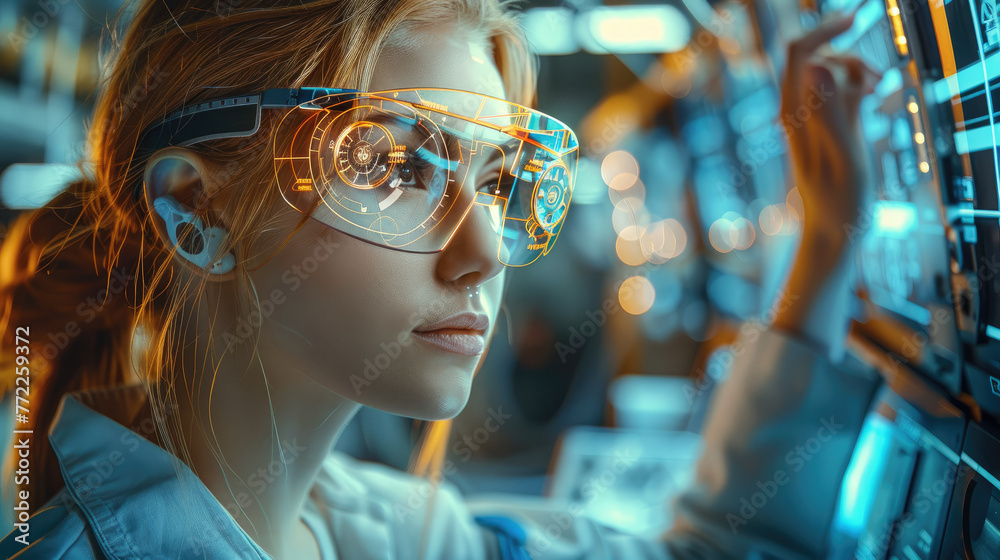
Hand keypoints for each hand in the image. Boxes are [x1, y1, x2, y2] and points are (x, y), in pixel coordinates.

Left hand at [771, 13, 880, 356]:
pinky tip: (870, 101)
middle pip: (816, 57)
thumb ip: (831, 109)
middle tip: (874, 82)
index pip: (800, 52)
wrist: (832, 230)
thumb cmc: (840, 199)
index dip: (825, 28)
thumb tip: (817, 65)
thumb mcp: (843, 153)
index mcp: (794, 112)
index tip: (856, 17)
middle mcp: (795, 111)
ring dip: (854, 72)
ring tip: (875, 94)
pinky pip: (835, 92)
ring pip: (828, 74)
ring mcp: (807, 119)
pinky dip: (854, 87)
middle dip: (848, 55)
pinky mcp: (821, 127)